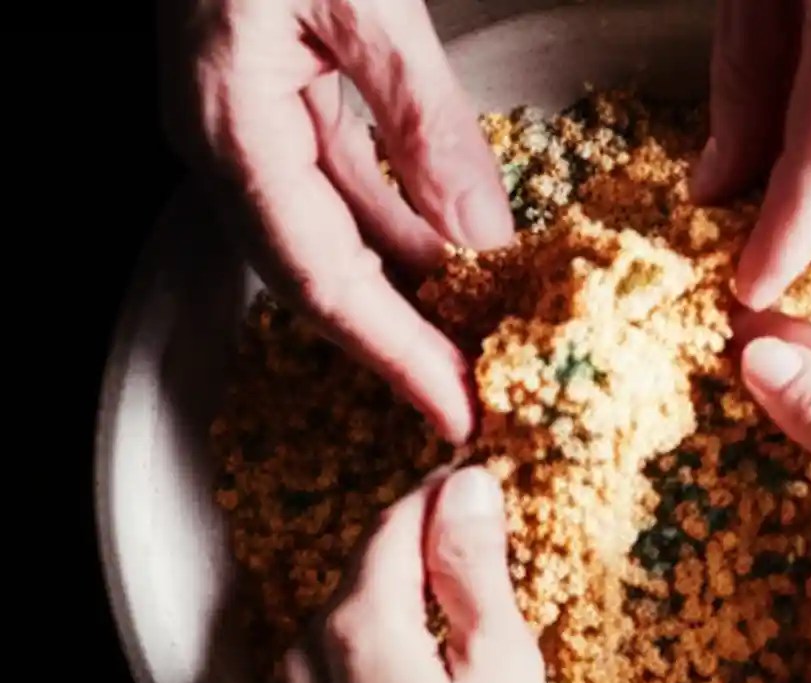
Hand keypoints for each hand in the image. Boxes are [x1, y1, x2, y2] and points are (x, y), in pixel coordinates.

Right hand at [159, 0, 513, 442]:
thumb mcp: (363, 2)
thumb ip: (424, 121)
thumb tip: (484, 236)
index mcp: (230, 126)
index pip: (322, 277)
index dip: (392, 354)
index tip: (456, 411)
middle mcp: (224, 144)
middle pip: (319, 277)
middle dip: (401, 341)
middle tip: (477, 393)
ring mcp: (243, 128)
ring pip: (331, 238)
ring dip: (404, 289)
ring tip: (476, 334)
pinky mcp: (270, 106)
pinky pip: (337, 189)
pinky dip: (397, 226)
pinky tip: (449, 250)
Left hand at [285, 467, 543, 682]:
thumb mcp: (498, 670)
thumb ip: (476, 573)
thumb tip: (469, 485)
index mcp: (360, 620)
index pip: (398, 518)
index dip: (447, 493)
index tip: (491, 487)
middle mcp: (313, 644)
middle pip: (375, 557)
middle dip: (432, 540)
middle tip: (492, 544)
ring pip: (364, 602)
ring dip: (414, 588)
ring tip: (472, 600)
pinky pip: (351, 647)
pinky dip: (395, 632)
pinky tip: (437, 654)